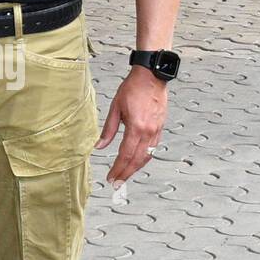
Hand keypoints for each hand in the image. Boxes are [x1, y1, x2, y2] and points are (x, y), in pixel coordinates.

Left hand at [96, 66, 167, 183]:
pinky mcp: (160, 127)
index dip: (118, 169)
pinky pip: (153, 148)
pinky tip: (137, 160)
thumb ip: (108, 130)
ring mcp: (157, 130)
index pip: (125, 155)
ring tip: (125, 175)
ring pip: (147, 156)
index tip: (111, 177)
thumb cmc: (133, 88)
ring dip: (136, 168)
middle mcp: (149, 131)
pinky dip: (144, 157)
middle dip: (126, 173)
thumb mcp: (115, 107)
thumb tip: (99, 146)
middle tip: (117, 184)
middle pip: (137, 160)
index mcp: (136, 127)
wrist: (152, 76)